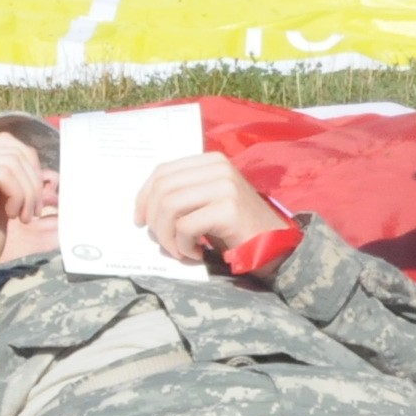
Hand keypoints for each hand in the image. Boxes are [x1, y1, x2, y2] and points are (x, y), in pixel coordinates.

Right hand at [0, 131, 55, 274]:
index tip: (34, 199)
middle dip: (33, 179)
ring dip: (28, 191)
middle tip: (33, 211)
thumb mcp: (2, 203)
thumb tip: (38, 165)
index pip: (8, 143)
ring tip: (24, 217)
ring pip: (11, 161)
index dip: (30, 167)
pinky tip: (11, 215)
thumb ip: (13, 180)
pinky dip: (17, 194)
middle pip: (12, 148)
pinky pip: (3, 173)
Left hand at [134, 152, 288, 264]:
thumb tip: (143, 209)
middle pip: (162, 189)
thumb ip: (182, 194)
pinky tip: (197, 254)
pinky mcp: (228, 209)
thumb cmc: (237, 228)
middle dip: (154, 221)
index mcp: (211, 161)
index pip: (163, 171)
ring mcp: (224, 186)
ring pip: (169, 206)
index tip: (140, 221)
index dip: (144, 197)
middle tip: (162, 242)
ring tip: (179, 251)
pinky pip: (186, 227)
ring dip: (167, 236)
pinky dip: (183, 246)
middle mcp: (218, 167)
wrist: (275, 245)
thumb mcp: (208, 201)